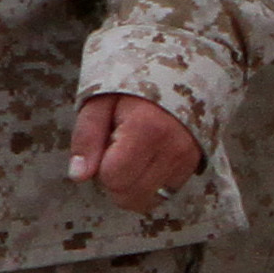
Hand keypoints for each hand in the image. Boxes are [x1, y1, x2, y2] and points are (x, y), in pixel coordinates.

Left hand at [71, 93, 200, 216]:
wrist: (180, 71)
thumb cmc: (134, 86)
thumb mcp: (101, 101)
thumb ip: (87, 137)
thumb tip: (78, 176)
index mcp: (146, 129)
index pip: (113, 177)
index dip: (99, 167)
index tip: (106, 144)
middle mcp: (172, 149)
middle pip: (130, 196)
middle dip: (115, 182)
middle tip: (117, 152)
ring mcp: (187, 160)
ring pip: (148, 201)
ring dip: (133, 186)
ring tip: (134, 156)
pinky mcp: (195, 166)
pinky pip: (165, 194)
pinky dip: (151, 185)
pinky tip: (148, 161)